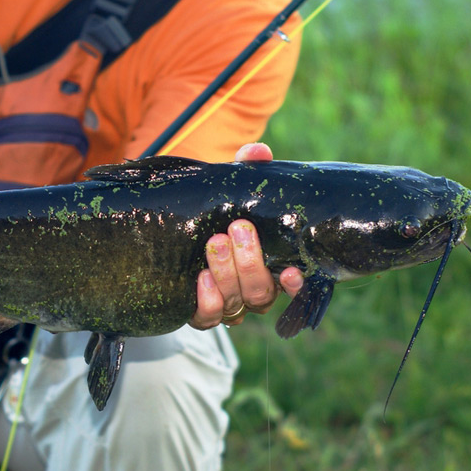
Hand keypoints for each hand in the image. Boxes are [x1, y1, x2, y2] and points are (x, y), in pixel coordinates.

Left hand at [189, 143, 303, 329]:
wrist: (176, 226)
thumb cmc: (216, 212)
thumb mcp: (231, 190)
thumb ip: (247, 171)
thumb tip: (258, 152)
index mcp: (271, 266)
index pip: (292, 284)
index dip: (295, 285)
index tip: (291, 270)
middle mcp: (252, 290)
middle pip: (261, 293)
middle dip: (250, 263)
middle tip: (238, 229)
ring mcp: (227, 303)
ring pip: (236, 303)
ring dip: (227, 274)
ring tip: (214, 243)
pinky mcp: (199, 310)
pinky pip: (207, 318)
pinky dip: (207, 301)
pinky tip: (201, 278)